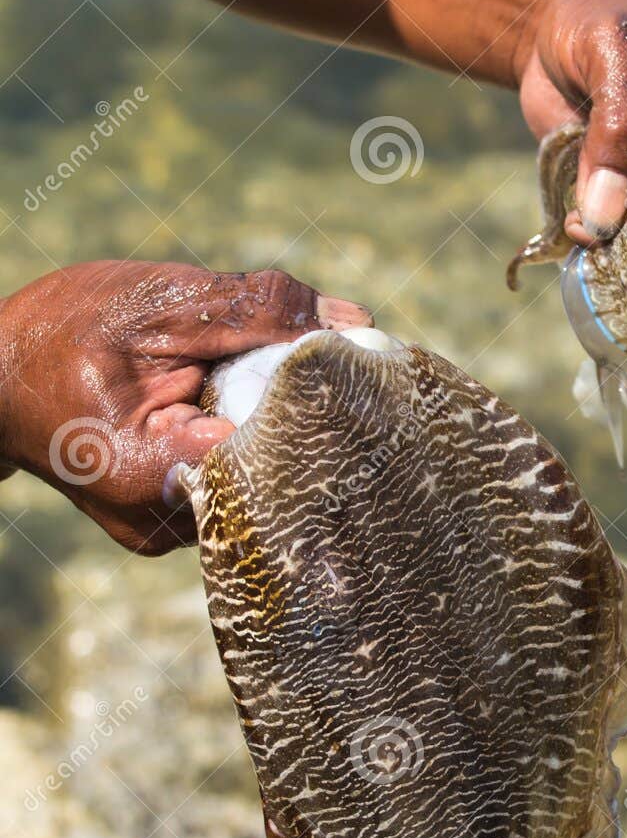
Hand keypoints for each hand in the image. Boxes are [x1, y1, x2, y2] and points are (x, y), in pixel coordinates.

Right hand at [0, 260, 370, 554]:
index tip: (346, 365)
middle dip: (295, 413)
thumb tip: (356, 321)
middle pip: (274, 474)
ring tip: (241, 383)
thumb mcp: (154, 303)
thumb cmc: (60, 332)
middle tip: (310, 363)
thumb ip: (256, 312)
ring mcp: (166, 535)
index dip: (316, 404)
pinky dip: (239, 442)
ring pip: (257, 482)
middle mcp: (164, 525)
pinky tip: (223, 409)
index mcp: (152, 475)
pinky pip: (230, 485)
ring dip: (265, 427)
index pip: (275, 450)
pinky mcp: (170, 529)